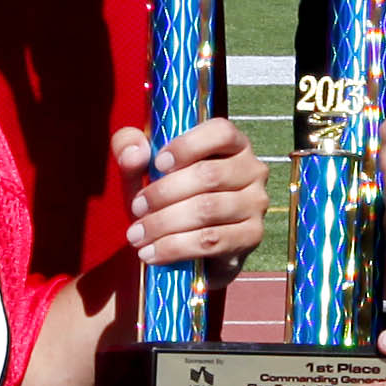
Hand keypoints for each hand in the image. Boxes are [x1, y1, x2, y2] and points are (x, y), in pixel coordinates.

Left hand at [115, 118, 267, 270]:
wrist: (188, 246)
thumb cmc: (168, 196)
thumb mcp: (144, 169)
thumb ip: (130, 149)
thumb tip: (135, 153)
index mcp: (232, 144)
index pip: (221, 132)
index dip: (188, 145)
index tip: (157, 164)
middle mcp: (252, 169)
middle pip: (208, 175)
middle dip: (164, 193)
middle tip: (136, 209)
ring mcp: (256, 203)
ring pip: (207, 209)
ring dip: (165, 223)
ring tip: (137, 235)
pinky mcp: (251, 235)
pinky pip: (212, 240)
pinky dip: (176, 248)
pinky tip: (152, 253)